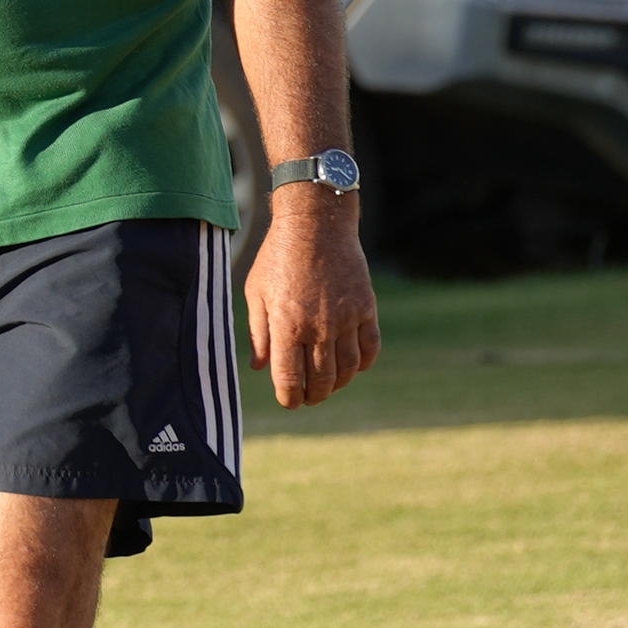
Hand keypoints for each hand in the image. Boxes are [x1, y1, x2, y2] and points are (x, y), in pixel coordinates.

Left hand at [244, 196, 379, 408]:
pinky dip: (363, 363)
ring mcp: (346, 318)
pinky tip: (353, 367)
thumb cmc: (278, 258)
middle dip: (314, 396)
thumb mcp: (256, 293)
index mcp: (286, 325)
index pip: (289, 377)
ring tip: (329, 386)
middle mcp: (318, 326)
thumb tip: (259, 368)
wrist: (316, 225)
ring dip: (339, 384)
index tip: (290, 403)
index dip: (289, 397)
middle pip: (321, 379)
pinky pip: (371, 347)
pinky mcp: (366, 308)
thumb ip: (258, 333)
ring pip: (348, 368)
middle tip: (309, 399)